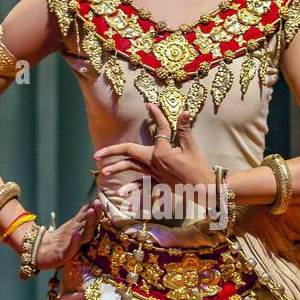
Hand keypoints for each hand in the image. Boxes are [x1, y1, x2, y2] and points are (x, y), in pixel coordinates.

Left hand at [28, 198, 103, 271]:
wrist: (43, 253)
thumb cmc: (60, 239)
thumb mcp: (73, 224)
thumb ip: (83, 214)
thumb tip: (94, 201)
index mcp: (82, 230)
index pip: (92, 219)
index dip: (97, 210)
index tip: (99, 200)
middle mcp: (80, 238)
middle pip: (90, 226)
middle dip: (95, 216)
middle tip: (98, 203)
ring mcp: (74, 247)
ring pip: (84, 236)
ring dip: (88, 225)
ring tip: (90, 212)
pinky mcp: (64, 256)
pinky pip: (70, 249)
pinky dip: (74, 241)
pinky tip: (76, 234)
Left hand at [93, 103, 215, 202]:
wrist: (203, 189)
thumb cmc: (199, 168)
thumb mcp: (192, 147)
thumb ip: (185, 130)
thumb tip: (184, 111)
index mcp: (162, 151)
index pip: (159, 129)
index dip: (156, 115)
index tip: (150, 105)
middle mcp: (154, 162)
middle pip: (129, 152)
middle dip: (112, 152)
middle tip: (96, 155)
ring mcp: (154, 174)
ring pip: (131, 169)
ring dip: (117, 169)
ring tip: (103, 171)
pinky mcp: (158, 183)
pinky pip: (142, 186)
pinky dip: (132, 189)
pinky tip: (121, 194)